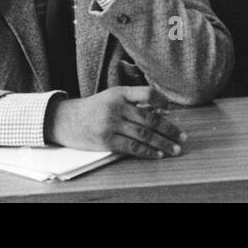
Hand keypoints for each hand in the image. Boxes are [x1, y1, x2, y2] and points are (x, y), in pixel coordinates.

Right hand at [44, 86, 184, 157]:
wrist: (64, 119)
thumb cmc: (93, 109)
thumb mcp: (111, 97)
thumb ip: (132, 101)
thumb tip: (160, 111)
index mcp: (120, 93)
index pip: (146, 93)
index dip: (162, 100)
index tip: (171, 109)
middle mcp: (116, 107)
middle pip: (149, 118)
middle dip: (169, 129)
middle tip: (183, 137)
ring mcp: (111, 124)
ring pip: (143, 134)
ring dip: (162, 143)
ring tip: (174, 149)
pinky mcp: (105, 140)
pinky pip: (131, 147)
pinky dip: (147, 151)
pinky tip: (157, 154)